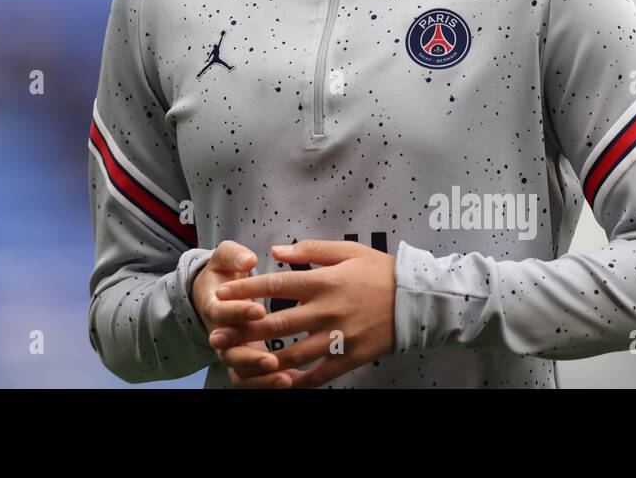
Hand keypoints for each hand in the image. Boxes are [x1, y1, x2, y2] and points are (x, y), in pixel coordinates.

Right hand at [191, 240, 293, 387]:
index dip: (238, 313)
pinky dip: (268, 385)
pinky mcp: (244, 362)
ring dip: (261, 378)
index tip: (259, 310)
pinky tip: (292, 382)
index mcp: (213, 306)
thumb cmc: (223, 273)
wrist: (212, 292)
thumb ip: (234, 255)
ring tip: (285, 379)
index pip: (221, 313)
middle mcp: (219, 333)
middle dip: (249, 357)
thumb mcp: (224, 257)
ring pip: (240, 373)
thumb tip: (248, 260)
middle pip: (227, 353)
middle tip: (271, 359)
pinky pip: (252, 381)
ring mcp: (231, 351)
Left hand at [209, 239, 395, 387]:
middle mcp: (326, 310)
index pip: (276, 286)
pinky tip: (280, 383)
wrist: (418, 300)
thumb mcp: (347, 250)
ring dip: (262, 360)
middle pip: (277, 324)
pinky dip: (299, 381)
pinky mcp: (351, 357)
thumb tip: (276, 250)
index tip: (222, 293)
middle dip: (243, 331)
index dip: (246, 291)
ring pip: (293, 353)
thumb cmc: (380, 271)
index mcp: (323, 282)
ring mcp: (338, 336)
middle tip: (217, 336)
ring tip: (238, 363)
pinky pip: (320, 373)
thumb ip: (310, 250)